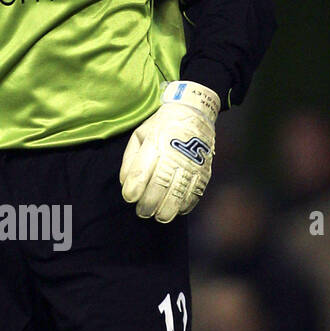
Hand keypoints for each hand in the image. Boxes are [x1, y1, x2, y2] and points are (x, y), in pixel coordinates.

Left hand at [120, 80, 219, 221]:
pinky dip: (186, 205)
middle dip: (149, 203)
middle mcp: (173, 153)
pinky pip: (196, 192)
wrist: (195, 113)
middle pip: (160, 184)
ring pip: (179, 192)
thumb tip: (125, 183)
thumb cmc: (161, 127)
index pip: (141, 171)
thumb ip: (130, 160)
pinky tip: (178, 210)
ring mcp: (191, 163)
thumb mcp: (140, 135)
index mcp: (155, 143)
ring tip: (159, 217)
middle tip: (142, 212)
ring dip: (168, 209)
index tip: (130, 198)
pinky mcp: (204, 170)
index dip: (134, 188)